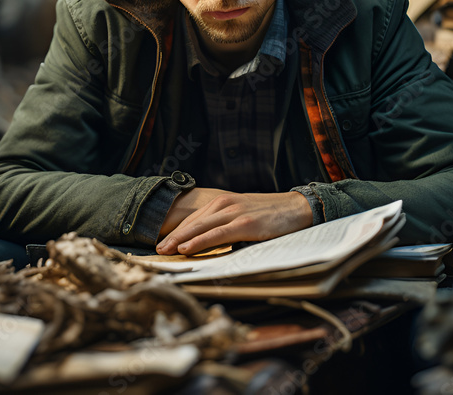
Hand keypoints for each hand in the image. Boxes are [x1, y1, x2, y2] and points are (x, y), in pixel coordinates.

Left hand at [156, 190, 311, 254]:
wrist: (296, 208)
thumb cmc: (269, 215)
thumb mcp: (243, 216)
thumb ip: (226, 224)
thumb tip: (209, 241)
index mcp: (222, 202)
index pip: (194, 217)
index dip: (177, 230)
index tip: (162, 241)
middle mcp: (224, 204)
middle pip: (192, 221)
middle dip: (172, 235)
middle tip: (156, 249)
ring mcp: (234, 212)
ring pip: (200, 227)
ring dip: (179, 239)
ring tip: (164, 250)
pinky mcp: (245, 223)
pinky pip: (217, 234)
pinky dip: (199, 241)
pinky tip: (186, 249)